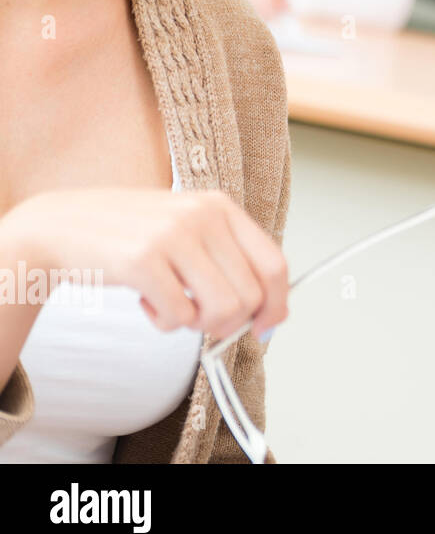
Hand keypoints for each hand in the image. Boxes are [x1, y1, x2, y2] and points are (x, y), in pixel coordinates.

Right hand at [1, 188, 288, 339]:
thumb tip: (269, 314)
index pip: (274, 264)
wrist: (58, 225)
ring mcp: (173, 236)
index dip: (276, 304)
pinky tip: (145, 301)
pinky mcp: (142, 261)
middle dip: (229, 321)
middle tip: (199, 317)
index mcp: (221, 206)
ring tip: (173, 307)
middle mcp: (203, 216)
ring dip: (198, 324)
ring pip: (222, 310)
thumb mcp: (187, 229)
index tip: (265, 327)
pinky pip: (179, 317)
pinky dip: (165, 322)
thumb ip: (227, 261)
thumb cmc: (129, 234)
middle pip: (250, 296)